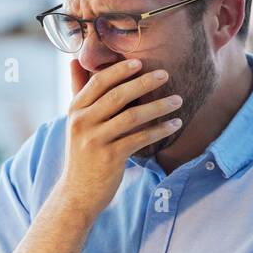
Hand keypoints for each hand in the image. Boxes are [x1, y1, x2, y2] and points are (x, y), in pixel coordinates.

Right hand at [57, 58, 180, 218]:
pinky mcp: (110, 157)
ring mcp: (95, 140)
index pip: (98, 82)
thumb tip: (74, 60)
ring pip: (132, 116)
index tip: (140, 63)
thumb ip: (78, 92)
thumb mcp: (76, 122)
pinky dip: (160, 130)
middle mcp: (83, 123)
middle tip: (165, 74)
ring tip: (178, 100)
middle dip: (144, 83)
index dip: (120, 71)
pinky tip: (175, 124)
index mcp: (75, 110)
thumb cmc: (83, 154)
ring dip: (159, 106)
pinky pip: (140, 138)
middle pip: (118, 95)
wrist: (78, 192)